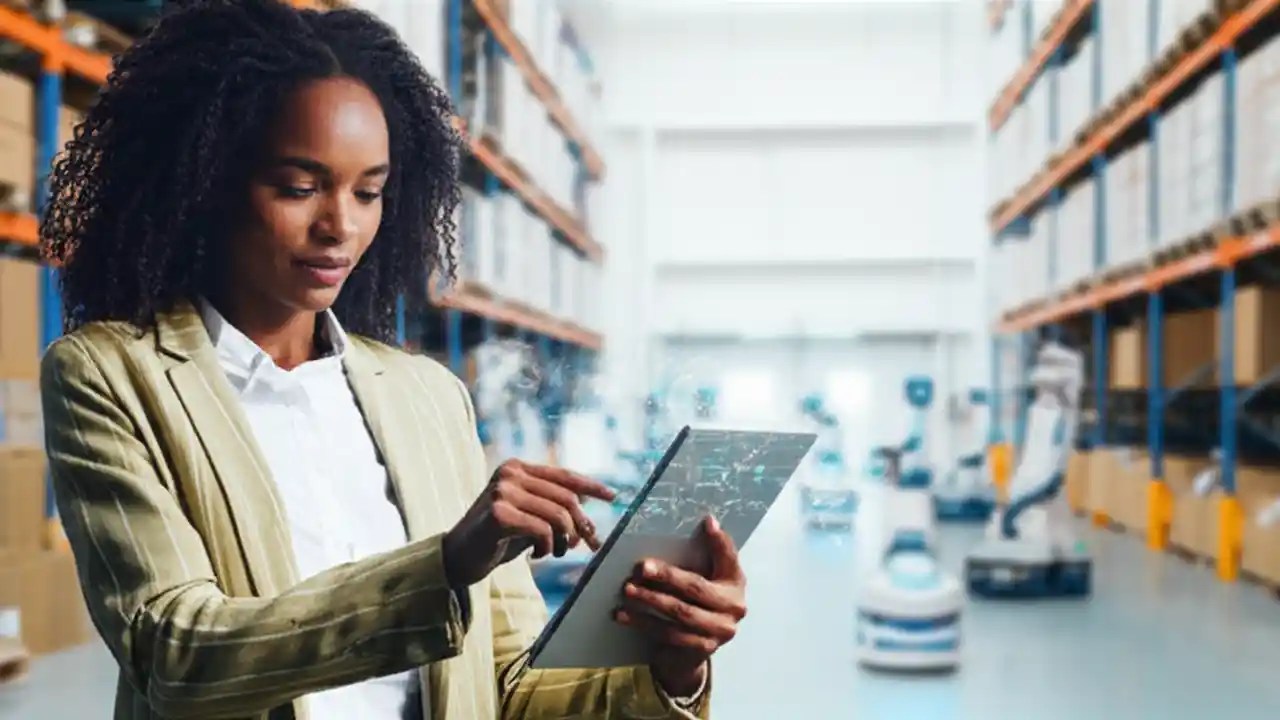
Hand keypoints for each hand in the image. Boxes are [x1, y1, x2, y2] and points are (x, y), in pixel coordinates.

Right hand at [443, 459, 614, 586]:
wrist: (456, 558)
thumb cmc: (494, 539)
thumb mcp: (529, 520)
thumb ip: (554, 514)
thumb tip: (589, 525)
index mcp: (517, 468)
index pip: (564, 475)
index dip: (591, 486)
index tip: (612, 496)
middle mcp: (510, 473)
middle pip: (567, 499)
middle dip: (582, 526)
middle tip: (588, 545)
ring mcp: (503, 491)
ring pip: (558, 516)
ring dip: (563, 541)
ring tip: (553, 552)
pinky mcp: (499, 513)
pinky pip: (543, 530)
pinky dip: (547, 547)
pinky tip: (537, 555)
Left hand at [613, 516, 746, 698]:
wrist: (693, 651)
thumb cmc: (696, 603)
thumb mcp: (704, 577)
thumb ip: (704, 555)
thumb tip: (707, 521)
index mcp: (735, 582)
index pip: (729, 557)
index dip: (720, 541)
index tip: (707, 522)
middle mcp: (734, 607)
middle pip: (696, 588)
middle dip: (667, 576)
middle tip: (641, 567)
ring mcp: (720, 631)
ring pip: (680, 613)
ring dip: (650, 600)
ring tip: (628, 589)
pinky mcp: (702, 649)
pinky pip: (668, 634)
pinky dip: (643, 623)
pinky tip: (624, 614)